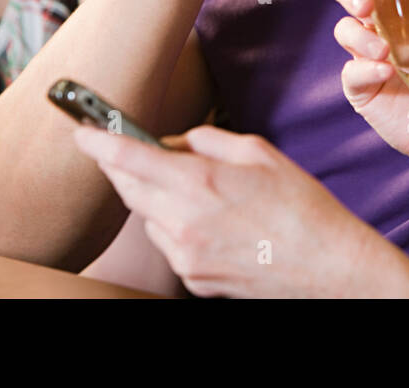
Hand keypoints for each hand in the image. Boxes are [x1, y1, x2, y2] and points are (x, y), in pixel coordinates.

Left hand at [71, 124, 408, 297]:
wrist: (328, 266)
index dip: (97, 141)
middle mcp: (184, 222)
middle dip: (124, 168)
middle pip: (128, 189)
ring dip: (156, 198)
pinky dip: (176, 226)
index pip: (128, 159)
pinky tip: (212, 221)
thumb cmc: (302, 205)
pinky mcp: (192, 278)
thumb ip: (208, 140)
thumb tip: (175, 141)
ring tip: (199, 191)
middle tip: (135, 153)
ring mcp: (186, 255)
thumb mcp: (260, 152)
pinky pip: (168, 244)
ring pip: (147, 218)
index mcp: (201, 182)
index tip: (81, 130)